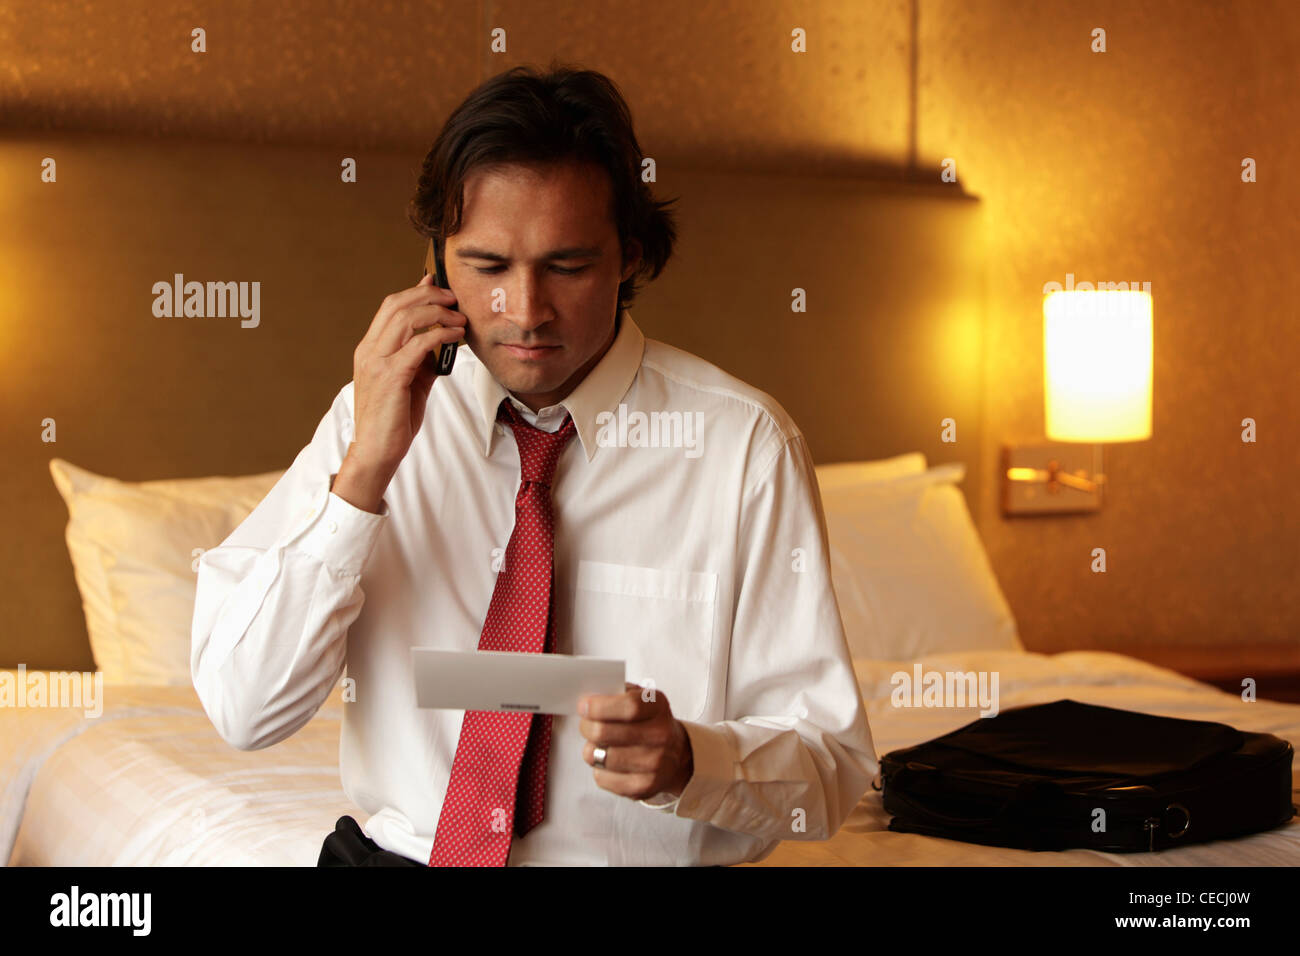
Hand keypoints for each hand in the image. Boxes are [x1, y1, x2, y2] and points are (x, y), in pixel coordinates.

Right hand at [334, 273, 466, 511]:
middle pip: (397, 305)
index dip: (415, 291)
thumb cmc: (394, 419)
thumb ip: (421, 358)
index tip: (439, 286)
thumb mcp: (410, 381)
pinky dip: (440, 335)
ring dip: (438, 313)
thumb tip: (440, 338)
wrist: (378, 451)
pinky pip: (418, 345)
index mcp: (370, 349)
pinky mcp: (391, 377)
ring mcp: (377, 363)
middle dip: (429, 296)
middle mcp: (369, 351)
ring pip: (406, 319)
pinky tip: (455, 336)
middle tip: (454, 299)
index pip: (390, 307)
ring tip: (459, 318)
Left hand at [579, 682, 693, 799]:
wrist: (677, 756)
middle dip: (586, 727)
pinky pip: (602, 778)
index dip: (599, 706)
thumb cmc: (649, 722)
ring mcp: (654, 764)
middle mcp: (661, 736)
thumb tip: (588, 701)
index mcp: (658, 707)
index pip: (628, 707)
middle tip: (586, 724)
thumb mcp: (641, 698)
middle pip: (604, 732)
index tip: (583, 705)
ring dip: (590, 749)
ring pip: (599, 757)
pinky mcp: (643, 787)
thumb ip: (617, 693)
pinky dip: (598, 769)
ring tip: (598, 744)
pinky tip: (609, 763)